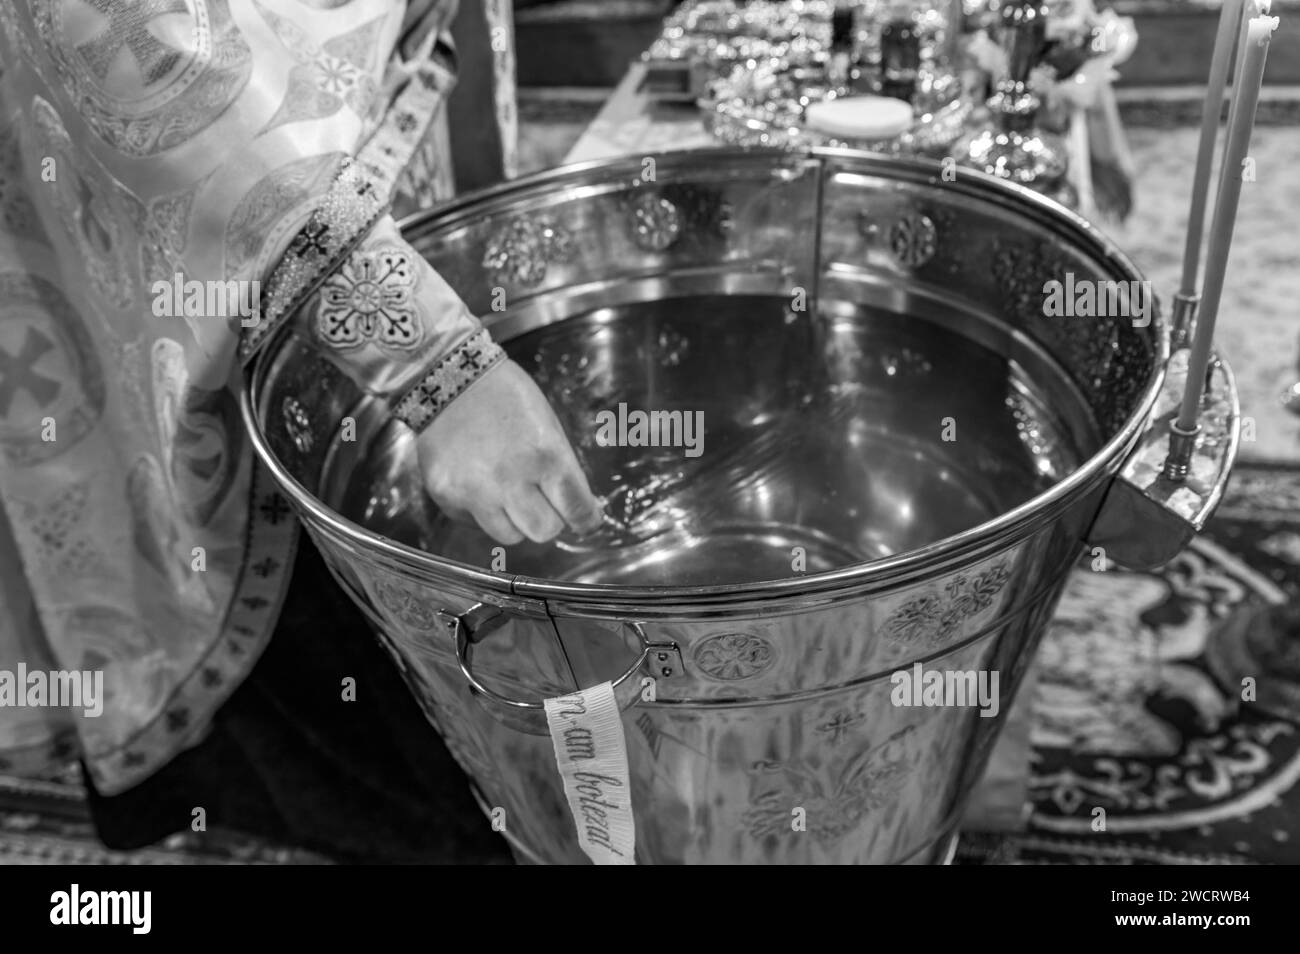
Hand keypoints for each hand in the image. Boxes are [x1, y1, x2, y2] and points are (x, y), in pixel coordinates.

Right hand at [415, 359, 603, 544]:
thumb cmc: (506, 396)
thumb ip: (559, 468)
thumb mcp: (547, 424)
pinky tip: (478, 483)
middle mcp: (511, 479)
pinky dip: (482, 511)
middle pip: (544, 532)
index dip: (586, 520)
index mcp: (545, 456)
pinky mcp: (447, 496)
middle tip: (543, 504)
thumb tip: (574, 506)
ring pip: (509, 536)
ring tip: (508, 492)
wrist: (448, 377)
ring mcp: (476, 492)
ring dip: (515, 520)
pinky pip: (475, 523)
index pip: (577, 509)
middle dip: (548, 520)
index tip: (585, 522)